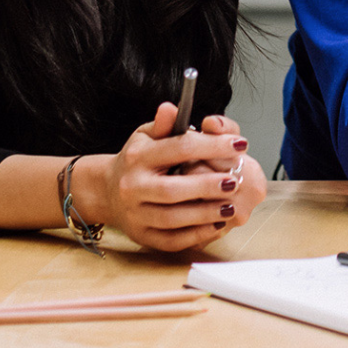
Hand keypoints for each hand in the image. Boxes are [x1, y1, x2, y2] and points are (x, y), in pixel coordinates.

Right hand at [85, 103, 266, 251]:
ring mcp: (135, 214)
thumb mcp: (146, 136)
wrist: (107, 192)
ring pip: (172, 218)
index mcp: (138, 157)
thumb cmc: (137, 161)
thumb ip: (165, 125)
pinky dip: (196, 235)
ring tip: (231, 206)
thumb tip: (171, 108)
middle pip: (173, 189)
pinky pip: (171, 240)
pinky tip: (217, 224)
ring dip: (205, 213)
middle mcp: (133, 186)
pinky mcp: (142, 236)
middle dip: (207, 186)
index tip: (240, 144)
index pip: (180, 148)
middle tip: (236, 180)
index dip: (213, 145)